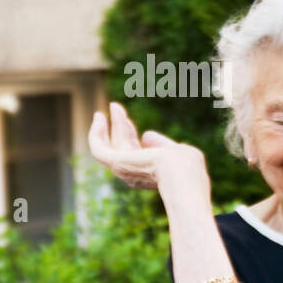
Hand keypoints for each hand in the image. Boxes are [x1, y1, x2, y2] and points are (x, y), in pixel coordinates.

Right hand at [88, 101, 205, 190]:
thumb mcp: (177, 151)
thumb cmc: (187, 167)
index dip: (130, 135)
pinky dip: (95, 133)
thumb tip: (146, 136)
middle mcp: (134, 175)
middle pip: (122, 147)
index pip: (135, 154)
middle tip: (115, 106)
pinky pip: (98, 149)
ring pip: (111, 145)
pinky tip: (99, 118)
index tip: (129, 122)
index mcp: (150, 174)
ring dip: (111, 125)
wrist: (183, 176)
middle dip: (119, 127)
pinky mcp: (116, 163)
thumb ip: (162, 144)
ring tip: (113, 106)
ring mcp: (124, 170)